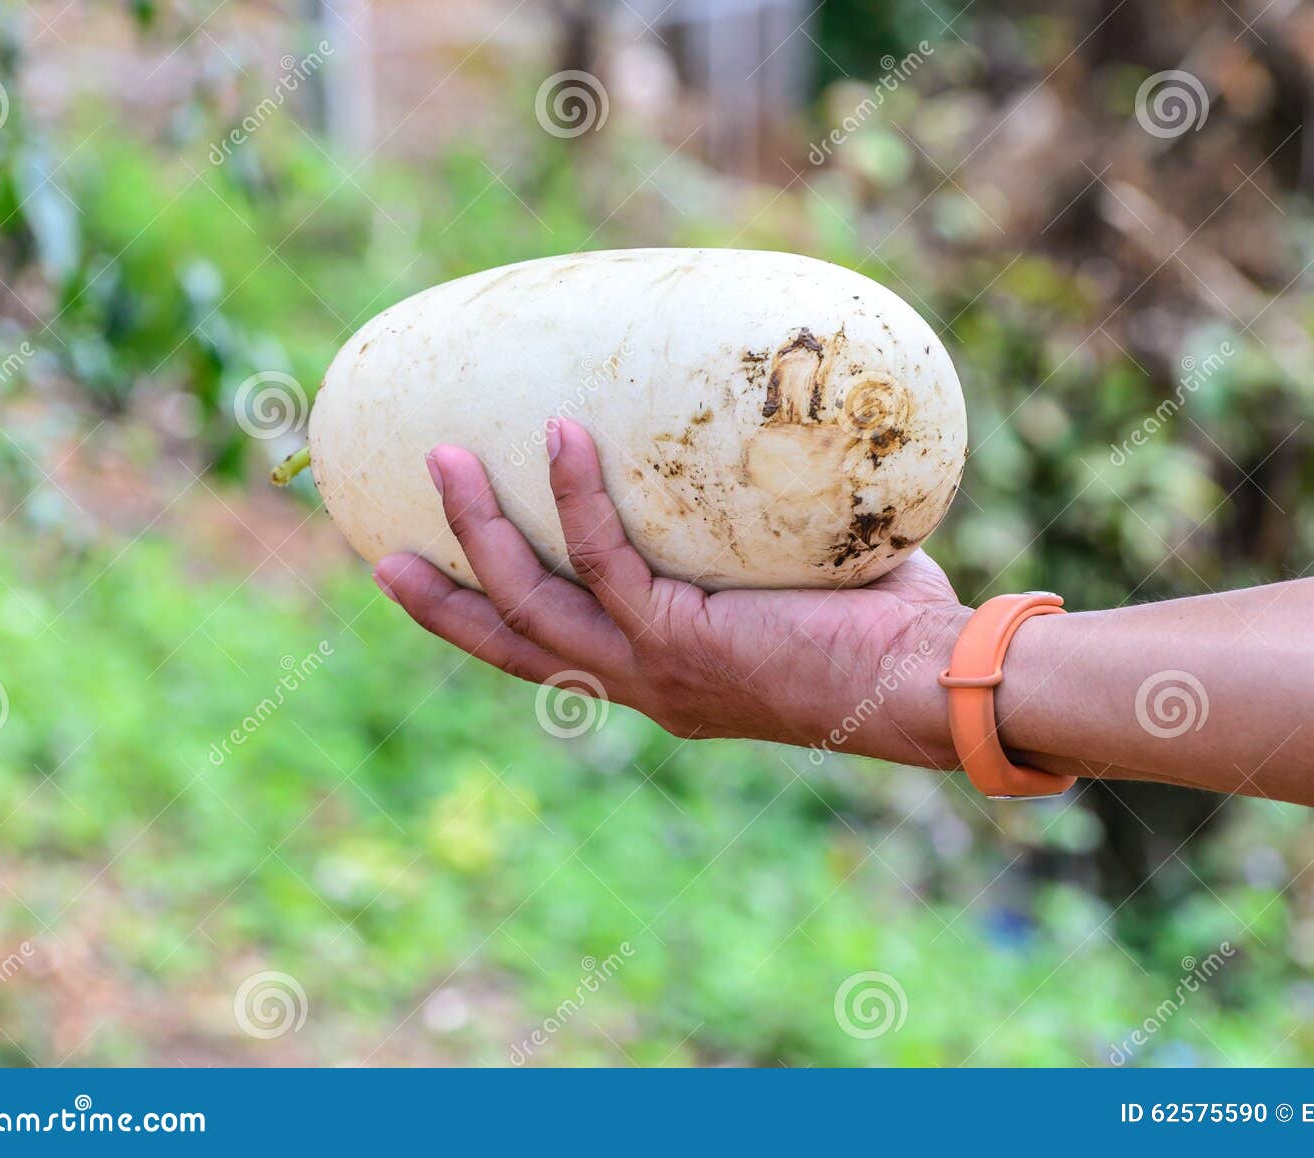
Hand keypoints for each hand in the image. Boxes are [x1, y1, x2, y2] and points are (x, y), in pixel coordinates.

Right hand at [372, 418, 970, 767]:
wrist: (932, 684)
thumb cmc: (890, 629)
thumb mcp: (797, 581)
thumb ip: (760, 529)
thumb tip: (770, 433)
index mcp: (664, 679)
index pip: (557, 655)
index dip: (490, 621)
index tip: (437, 579)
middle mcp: (647, 686)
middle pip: (515, 646)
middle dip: (445, 600)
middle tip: (382, 549)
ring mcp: (658, 670)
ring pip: (534, 607)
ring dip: (480, 535)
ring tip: (444, 458)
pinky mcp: (684, 642)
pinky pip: (608, 562)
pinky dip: (577, 497)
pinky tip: (562, 436)